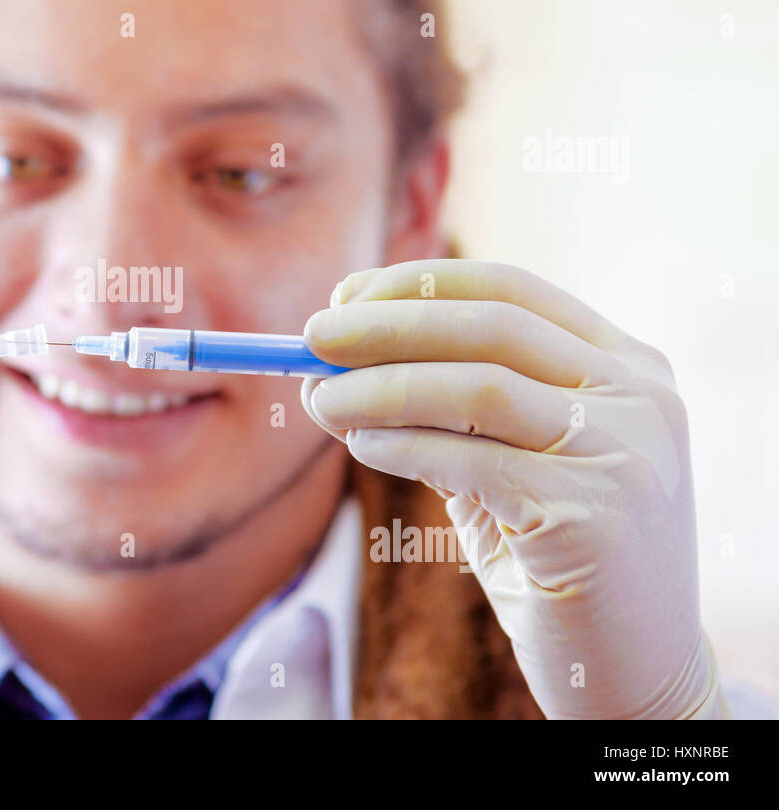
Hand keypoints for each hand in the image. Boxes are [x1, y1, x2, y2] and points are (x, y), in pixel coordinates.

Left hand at [300, 260, 724, 718]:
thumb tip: (339, 355)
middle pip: (491, 328)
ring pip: (477, 387)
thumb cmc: (553, 558)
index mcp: (627, 367)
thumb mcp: (510, 461)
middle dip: (388, 325)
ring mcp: (627, 454)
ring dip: (379, 387)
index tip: (344, 296)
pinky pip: (471, 461)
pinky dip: (401, 445)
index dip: (418, 285)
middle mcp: (641, 398)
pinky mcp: (596, 516)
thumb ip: (452, 406)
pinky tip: (362, 445)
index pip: (510, 291)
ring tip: (320, 400)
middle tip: (311, 336)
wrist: (629, 668)